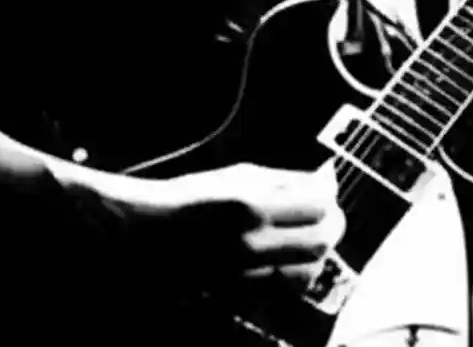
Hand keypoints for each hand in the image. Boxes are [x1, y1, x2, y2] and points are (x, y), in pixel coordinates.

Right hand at [92, 162, 344, 293]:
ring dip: (316, 253)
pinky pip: (285, 290)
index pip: (318, 206)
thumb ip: (286, 180)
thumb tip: (327, 180)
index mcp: (248, 208)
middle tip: (326, 214)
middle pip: (321, 243)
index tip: (326, 191)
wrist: (141, 238)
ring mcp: (244, 276)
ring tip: (308, 236)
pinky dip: (295, 273)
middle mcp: (249, 246)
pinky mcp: (239, 297)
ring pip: (308, 273)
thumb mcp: (237, 176)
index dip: (329, 198)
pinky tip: (288, 257)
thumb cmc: (187, 200)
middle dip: (331, 225)